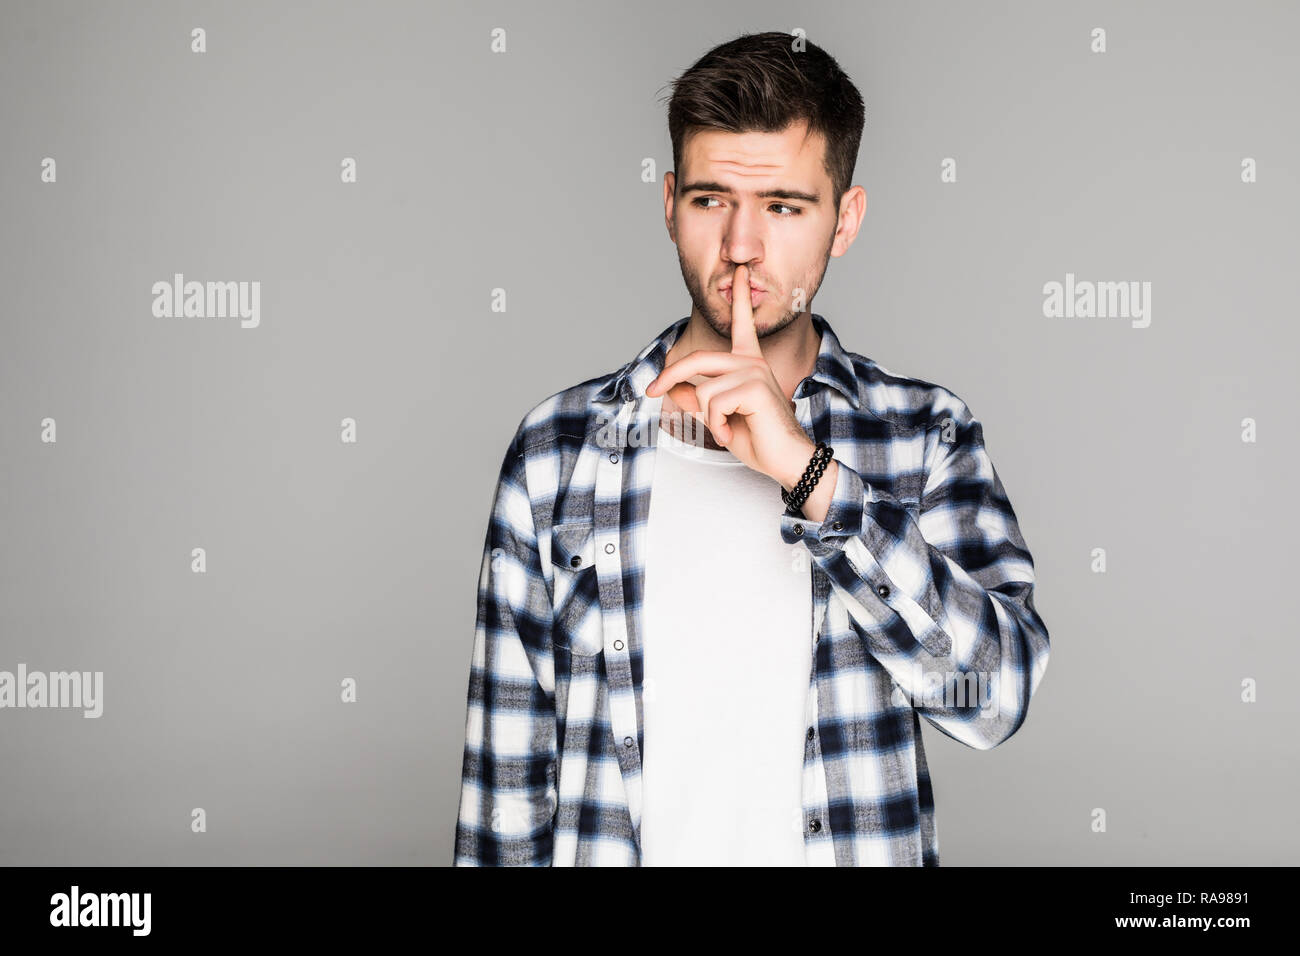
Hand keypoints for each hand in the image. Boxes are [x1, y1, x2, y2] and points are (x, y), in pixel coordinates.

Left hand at [645, 263, 818, 491]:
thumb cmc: (759, 440)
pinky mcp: (754, 387)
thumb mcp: (718, 417)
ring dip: (707, 417)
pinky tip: (732, 431)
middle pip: (697, 360)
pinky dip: (716, 425)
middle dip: (668, 377)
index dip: (739, 296)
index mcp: (748, 363)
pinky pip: (712, 404)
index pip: (741, 323)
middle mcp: (752, 362)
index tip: (739, 270)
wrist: (786, 460)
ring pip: (702, 390)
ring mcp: (754, 372)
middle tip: (651, 392)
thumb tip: (674, 389)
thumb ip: (697, 400)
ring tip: (728, 427)